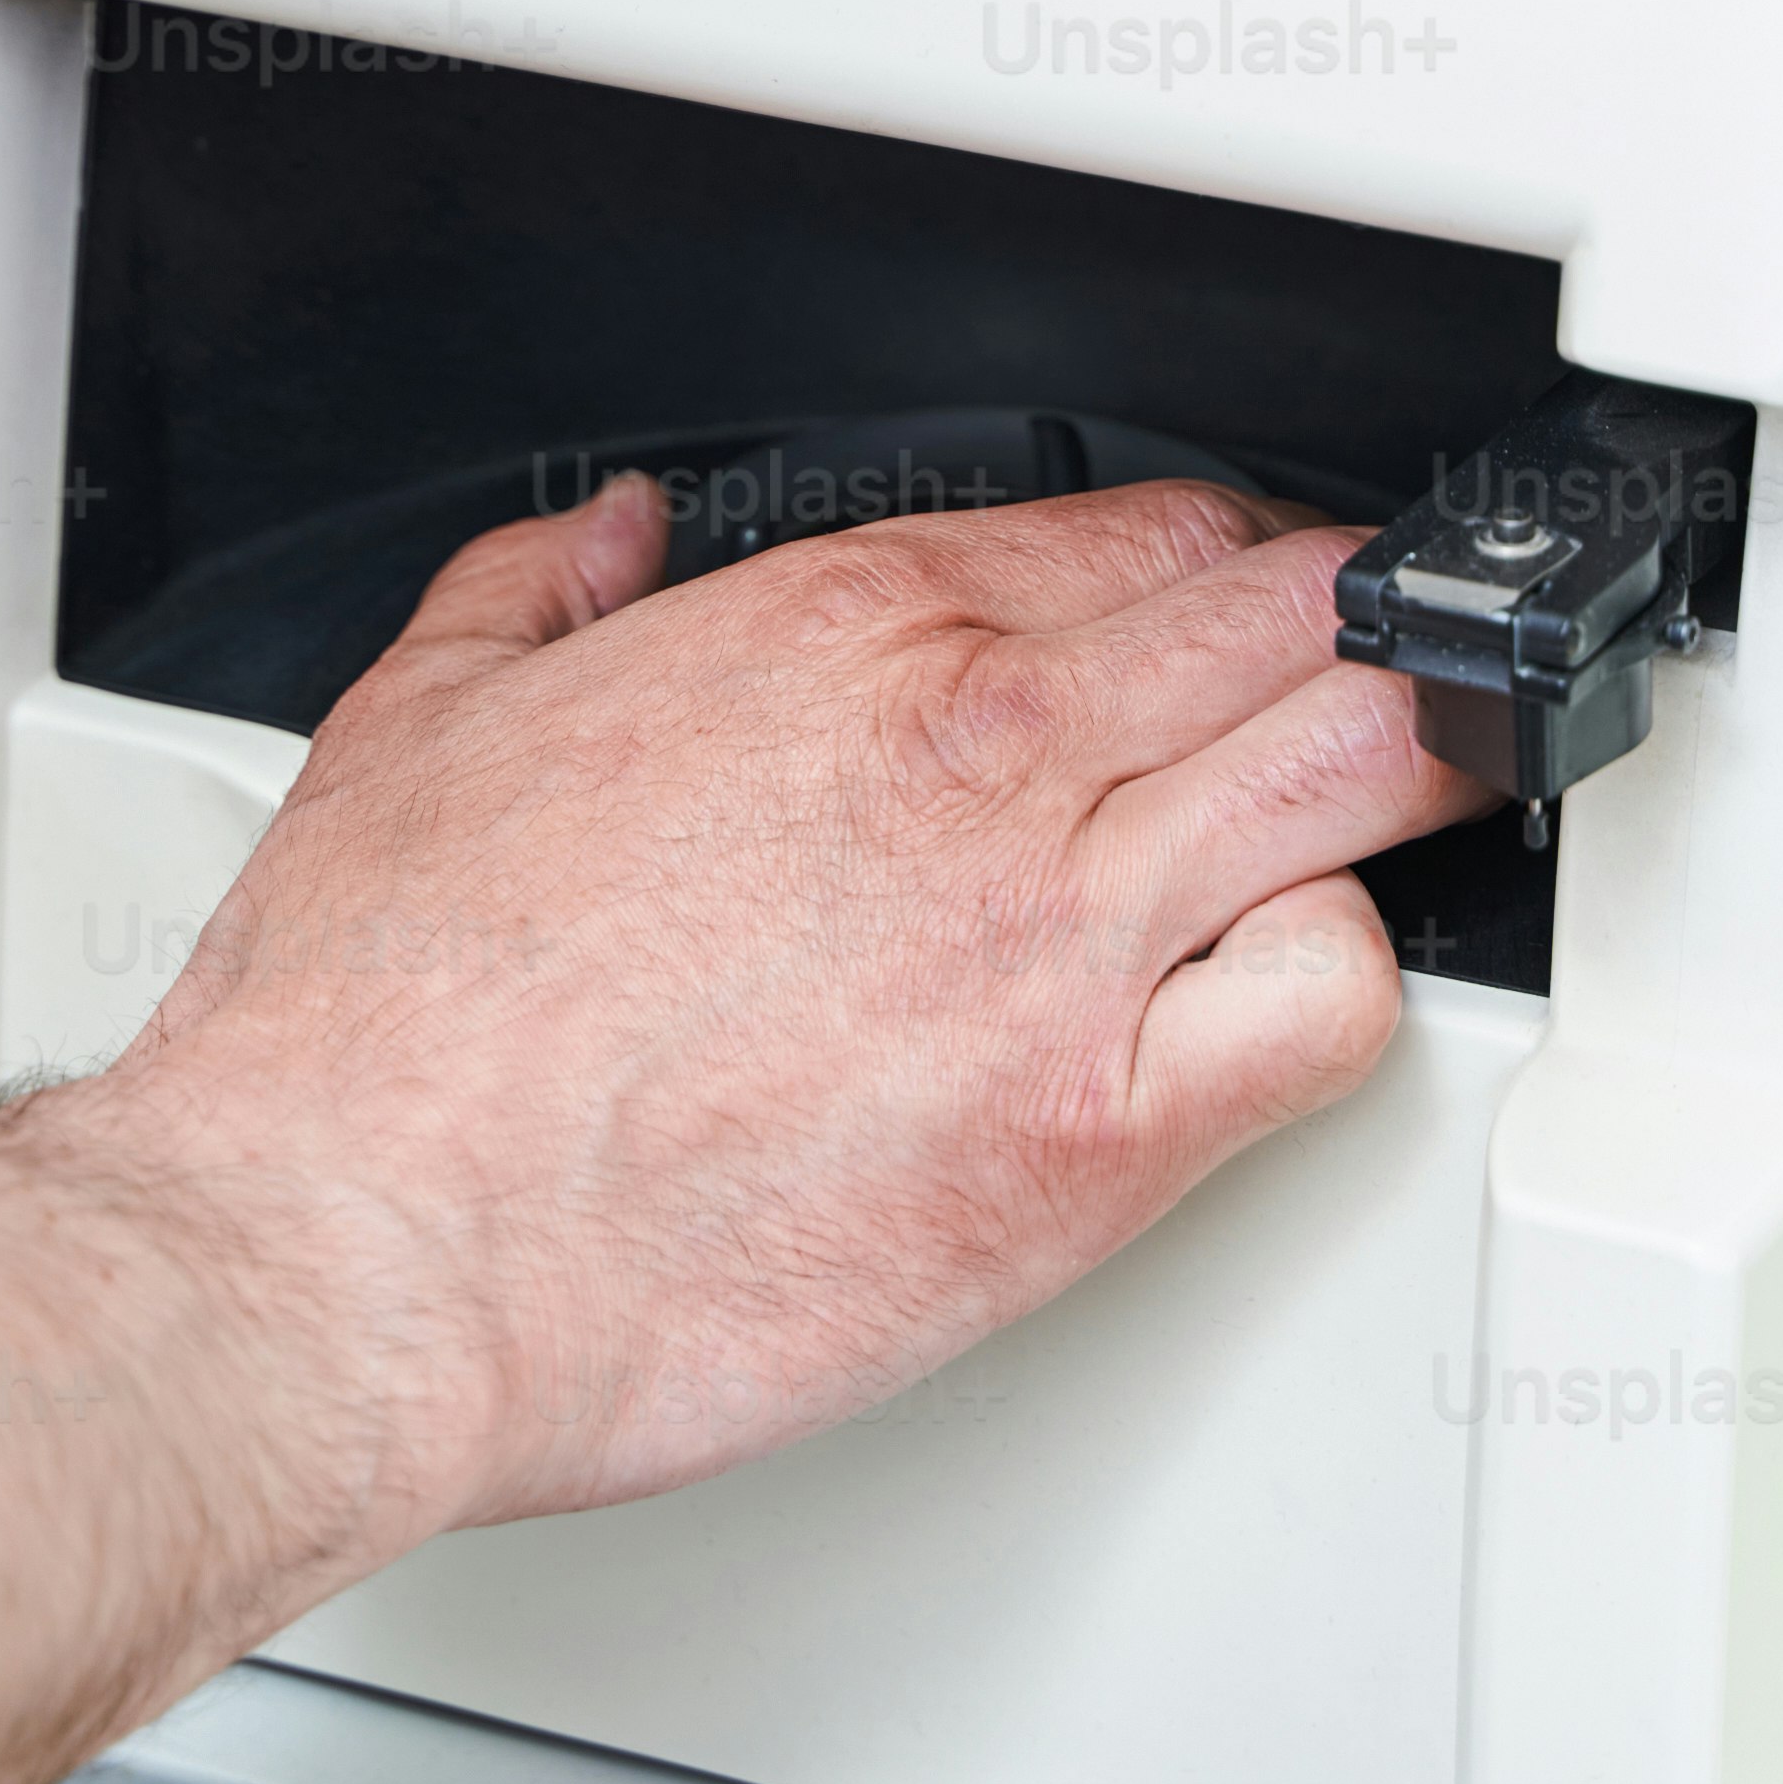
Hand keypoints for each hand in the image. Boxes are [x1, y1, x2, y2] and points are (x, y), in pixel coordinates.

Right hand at [83, 470, 1484, 1551]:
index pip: (1133, 534)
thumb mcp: (417, 721)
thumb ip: (538, 596)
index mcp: (836, 637)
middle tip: (1376, 665)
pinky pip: (1331, 1009)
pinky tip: (1305, 985)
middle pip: (1283, 616)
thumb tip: (604, 539)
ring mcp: (1058, 938)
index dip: (1209, 559)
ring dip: (1412, 760)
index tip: (1220, 600)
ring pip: (1356, 766)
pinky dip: (1353, 979)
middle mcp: (978, 751)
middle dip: (1353, 623)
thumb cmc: (374, 1031)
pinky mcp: (1096, 1132)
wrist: (357, 1249)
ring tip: (1425, 784)